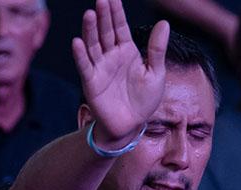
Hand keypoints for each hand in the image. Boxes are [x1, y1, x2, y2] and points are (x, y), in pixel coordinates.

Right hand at [72, 0, 168, 145]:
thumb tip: (163, 22)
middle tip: (101, 0)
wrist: (131, 125)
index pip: (120, 27)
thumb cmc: (144, 101)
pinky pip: (85, 66)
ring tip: (89, 14)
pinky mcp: (91, 82)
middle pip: (105, 31)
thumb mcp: (156, 73)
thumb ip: (157, 49)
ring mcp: (100, 68)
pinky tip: (77, 42)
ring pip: (93, 45)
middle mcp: (111, 56)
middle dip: (103, 16)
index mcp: (127, 51)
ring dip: (90, 30)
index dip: (116, 12)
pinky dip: (80, 55)